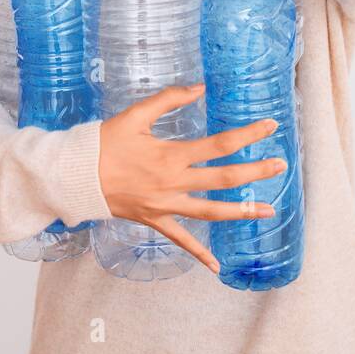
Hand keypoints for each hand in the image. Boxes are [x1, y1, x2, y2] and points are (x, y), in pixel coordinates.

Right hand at [98, 82, 283, 273]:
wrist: (74, 176)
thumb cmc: (103, 142)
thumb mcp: (135, 114)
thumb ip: (169, 99)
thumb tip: (200, 87)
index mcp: (172, 155)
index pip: (221, 144)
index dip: (249, 134)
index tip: (270, 126)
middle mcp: (174, 182)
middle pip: (224, 178)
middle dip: (256, 172)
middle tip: (280, 165)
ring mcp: (166, 205)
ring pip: (211, 211)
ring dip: (241, 211)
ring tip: (267, 212)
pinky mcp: (155, 220)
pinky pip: (181, 240)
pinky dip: (199, 254)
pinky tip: (217, 266)